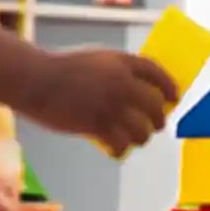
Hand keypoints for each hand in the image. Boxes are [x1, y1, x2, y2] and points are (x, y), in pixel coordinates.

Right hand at [16, 49, 178, 156]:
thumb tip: (136, 91)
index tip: (174, 97)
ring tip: (137, 139)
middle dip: (159, 118)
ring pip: (141, 129)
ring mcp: (110, 104)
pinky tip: (117, 150)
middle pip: (154, 105)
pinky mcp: (96, 124)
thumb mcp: (95, 60)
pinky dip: (121, 149)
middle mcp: (121, 82)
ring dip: (142, 136)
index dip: (169, 86)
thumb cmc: (60, 69)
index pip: (156, 72)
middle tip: (157, 125)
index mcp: (121, 61)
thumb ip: (116, 71)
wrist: (35, 79)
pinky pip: (120, 143)